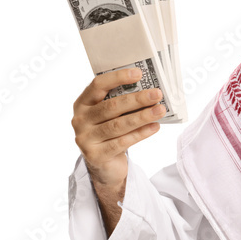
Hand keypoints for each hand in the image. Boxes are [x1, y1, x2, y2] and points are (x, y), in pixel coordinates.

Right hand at [71, 68, 165, 233]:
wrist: (103, 166)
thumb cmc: (110, 132)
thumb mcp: (111, 115)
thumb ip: (122, 102)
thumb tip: (150, 89)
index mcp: (82, 103)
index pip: (97, 85)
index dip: (118, 78)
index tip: (139, 73)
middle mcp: (80, 120)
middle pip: (112, 106)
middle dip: (137, 99)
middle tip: (157, 94)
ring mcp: (86, 138)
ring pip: (118, 125)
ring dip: (142, 116)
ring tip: (160, 110)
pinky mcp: (96, 155)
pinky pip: (122, 142)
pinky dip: (141, 133)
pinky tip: (155, 127)